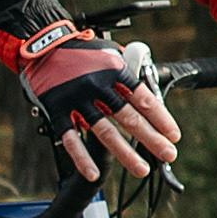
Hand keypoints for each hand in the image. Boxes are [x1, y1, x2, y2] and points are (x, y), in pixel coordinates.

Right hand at [17, 33, 181, 185]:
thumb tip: (147, 97)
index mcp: (113, 70)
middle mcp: (97, 86)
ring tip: (142, 168)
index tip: (173, 135)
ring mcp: (77, 100)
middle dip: (152, 138)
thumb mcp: (109, 53)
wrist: (43, 44)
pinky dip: (82, 158)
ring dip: (125, 153)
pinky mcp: (58, 110)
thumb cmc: (80, 50)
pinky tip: (94, 173)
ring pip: (105, 131)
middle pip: (129, 117)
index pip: (143, 98)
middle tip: (168, 154)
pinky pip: (71, 139)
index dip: (161, 118)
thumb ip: (127, 73)